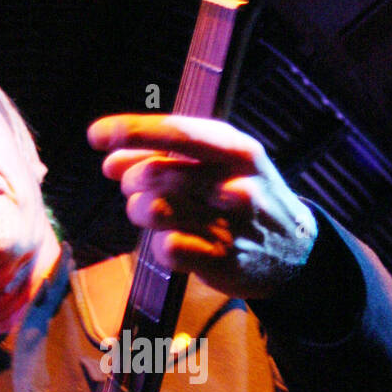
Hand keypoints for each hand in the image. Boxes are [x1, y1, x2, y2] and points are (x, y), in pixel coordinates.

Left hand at [88, 113, 316, 298]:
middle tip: (132, 186)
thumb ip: (168, 157)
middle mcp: (237, 184)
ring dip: (139, 211)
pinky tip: (171, 242)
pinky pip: (167, 249)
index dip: (131, 131)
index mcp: (237, 150)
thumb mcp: (220, 164)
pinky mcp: (223, 260)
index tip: (95, 136)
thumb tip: (111, 162)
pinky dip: (159, 246)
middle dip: (132, 179)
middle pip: (158, 173)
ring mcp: (232, 224)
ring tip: (148, 213)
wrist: (296, 251)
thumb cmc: (244, 197)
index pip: (177, 132)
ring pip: (157, 210)